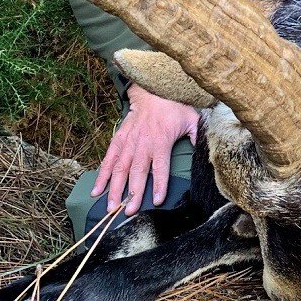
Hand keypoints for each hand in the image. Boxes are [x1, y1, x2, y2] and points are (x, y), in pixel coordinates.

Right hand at [91, 84, 198, 215]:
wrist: (152, 88)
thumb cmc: (174, 105)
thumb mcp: (192, 119)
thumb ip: (197, 137)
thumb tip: (204, 152)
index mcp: (161, 141)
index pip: (160, 167)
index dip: (158, 184)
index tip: (156, 200)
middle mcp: (143, 143)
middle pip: (137, 172)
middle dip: (132, 193)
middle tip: (128, 212)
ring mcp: (129, 141)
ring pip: (120, 168)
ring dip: (114, 188)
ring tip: (110, 206)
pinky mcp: (119, 137)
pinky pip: (109, 157)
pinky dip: (102, 174)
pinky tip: (97, 189)